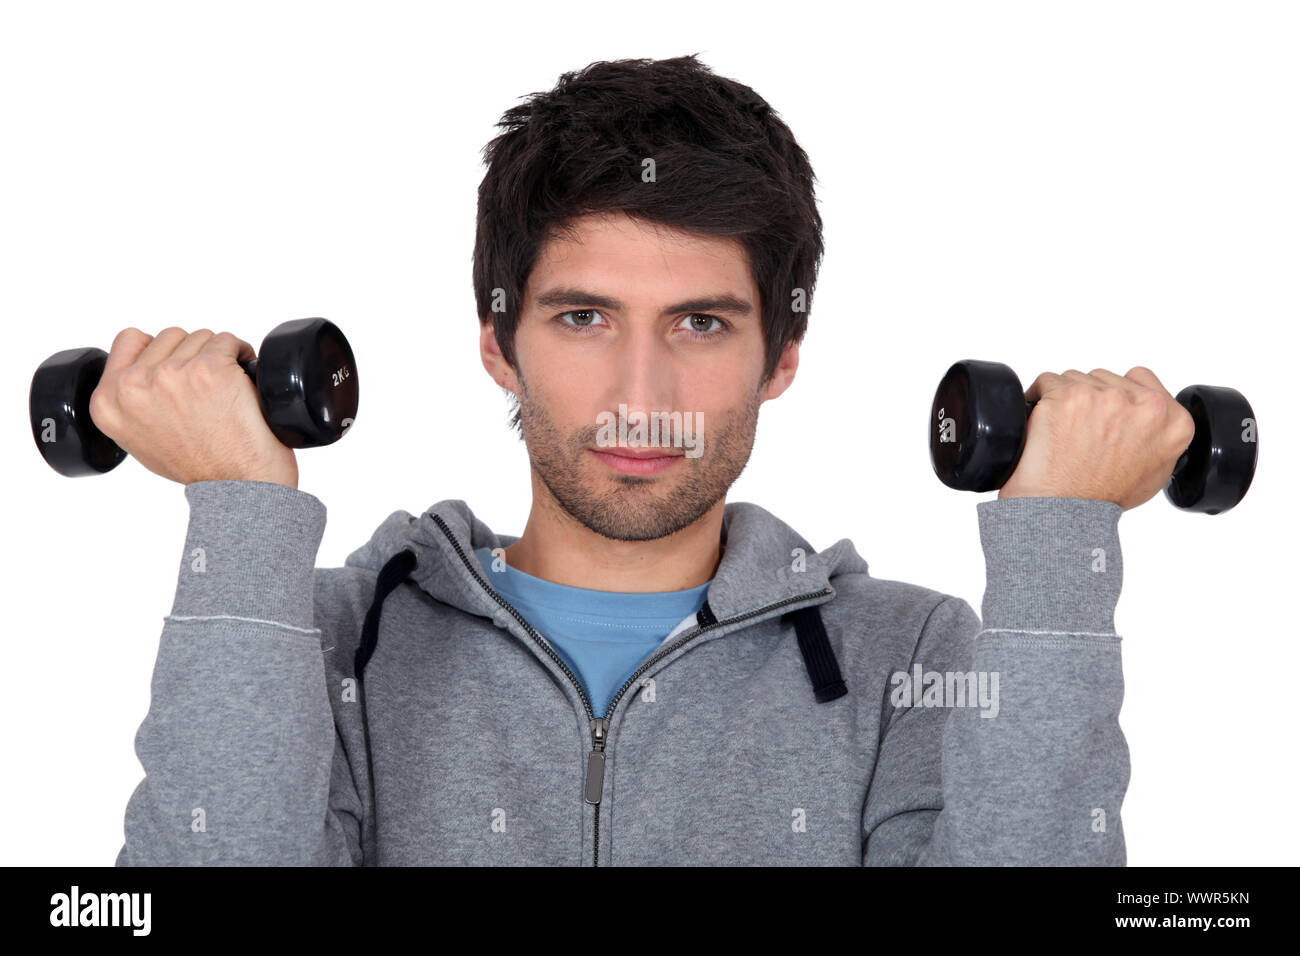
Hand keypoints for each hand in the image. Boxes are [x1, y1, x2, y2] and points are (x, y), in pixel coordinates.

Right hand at [87, 327, 298, 487]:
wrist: (237, 485)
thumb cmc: (199, 467)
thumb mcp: (139, 438)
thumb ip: (131, 402)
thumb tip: (145, 371)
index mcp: (107, 402)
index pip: (129, 340)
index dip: (159, 349)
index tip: (176, 365)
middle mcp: (134, 385)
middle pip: (170, 336)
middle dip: (192, 354)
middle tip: (207, 387)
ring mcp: (172, 374)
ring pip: (201, 336)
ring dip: (218, 355)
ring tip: (225, 389)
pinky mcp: (210, 369)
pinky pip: (229, 341)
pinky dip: (241, 354)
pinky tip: (243, 380)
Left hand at [997, 366, 1194, 510]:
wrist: (1066, 511)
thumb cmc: (1102, 497)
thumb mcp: (1155, 470)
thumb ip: (1159, 435)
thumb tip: (1149, 417)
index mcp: (1174, 421)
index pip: (1141, 379)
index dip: (1118, 393)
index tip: (1105, 411)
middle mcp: (1144, 404)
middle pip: (1105, 378)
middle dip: (1090, 398)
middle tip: (1080, 432)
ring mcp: (1105, 397)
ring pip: (1076, 378)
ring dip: (1065, 399)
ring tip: (1062, 433)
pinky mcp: (1068, 396)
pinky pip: (1047, 381)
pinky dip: (1039, 398)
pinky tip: (1041, 422)